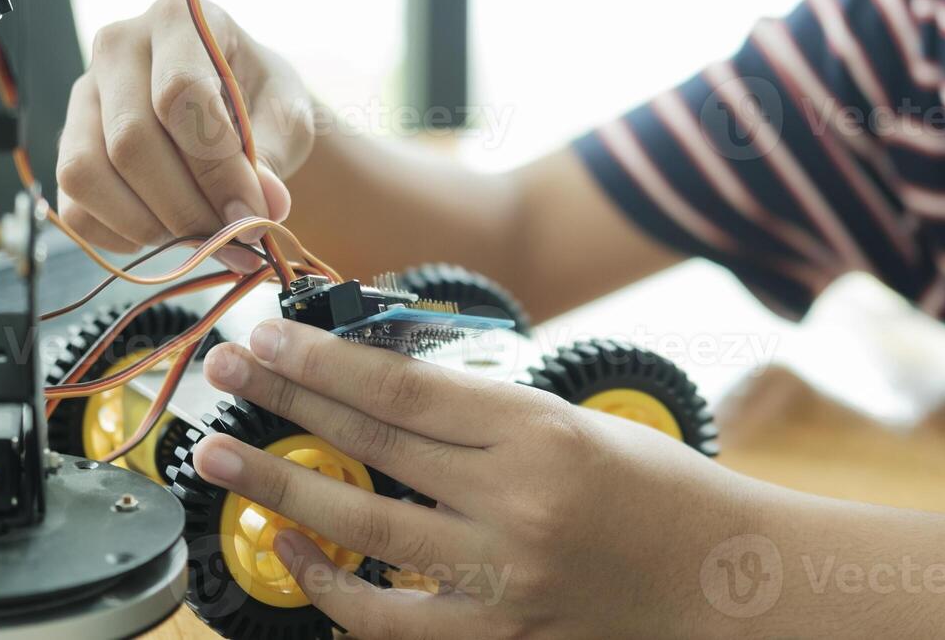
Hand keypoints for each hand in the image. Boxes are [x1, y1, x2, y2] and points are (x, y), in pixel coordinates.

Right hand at [55, 0, 312, 265]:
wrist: (238, 108)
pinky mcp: (66, 145)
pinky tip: (169, 233)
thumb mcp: (287, 117)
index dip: (217, 166)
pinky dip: (123, 237)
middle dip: (187, 206)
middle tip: (234, 237)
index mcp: (177, 18)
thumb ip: (275, 155)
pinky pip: (75, 208)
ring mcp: (83, 96)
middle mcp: (116, 47)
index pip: (179, 93)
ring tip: (202, 235)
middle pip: (131, 141)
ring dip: (151, 225)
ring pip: (88, 174)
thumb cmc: (263, 103)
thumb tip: (264, 206)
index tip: (255, 215)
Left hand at [192, 320, 767, 639]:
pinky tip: (294, 550)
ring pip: (363, 526)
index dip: (325, 359)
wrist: (726, 584)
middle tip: (225, 368)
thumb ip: (484, 415)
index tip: (271, 334)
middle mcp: (517, 503)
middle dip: (286, 401)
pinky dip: (331, 587)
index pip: (405, 388)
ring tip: (219, 455)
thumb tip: (384, 392)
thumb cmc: (660, 489)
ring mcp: (503, 578)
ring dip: (281, 486)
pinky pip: (388, 621)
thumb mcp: (576, 426)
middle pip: (372, 442)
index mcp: (542, 433)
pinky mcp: (497, 637)